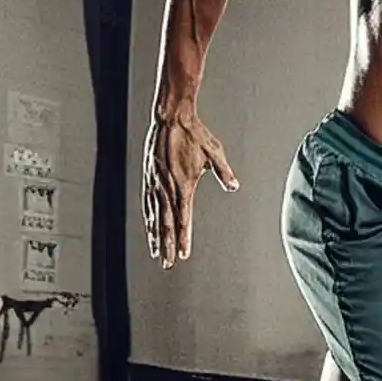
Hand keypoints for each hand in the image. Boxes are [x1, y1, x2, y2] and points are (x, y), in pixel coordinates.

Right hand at [141, 112, 238, 268]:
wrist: (171, 117)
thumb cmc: (195, 135)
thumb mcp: (214, 152)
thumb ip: (224, 172)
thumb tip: (234, 186)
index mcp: (183, 184)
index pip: (184, 218)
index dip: (183, 238)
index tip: (183, 254)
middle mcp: (166, 186)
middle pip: (167, 223)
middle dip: (167, 244)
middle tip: (167, 264)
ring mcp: (155, 182)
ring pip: (154, 215)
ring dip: (155, 235)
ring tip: (156, 252)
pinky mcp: (149, 176)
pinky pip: (147, 202)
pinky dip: (148, 217)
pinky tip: (149, 228)